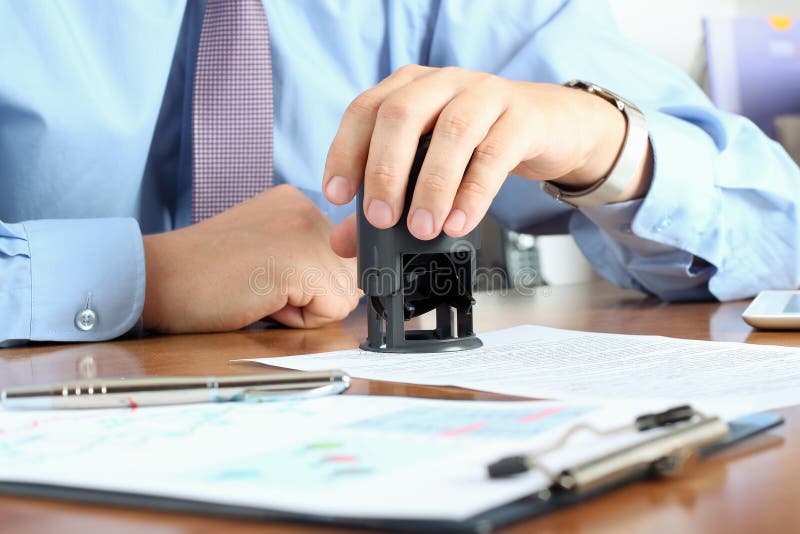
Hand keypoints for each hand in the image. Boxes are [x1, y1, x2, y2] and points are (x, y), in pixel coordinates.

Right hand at [142, 185, 359, 332]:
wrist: (153, 279)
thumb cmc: (201, 279)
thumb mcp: (265, 255)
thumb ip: (305, 260)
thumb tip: (353, 286)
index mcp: (296, 205)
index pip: (344, 257)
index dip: (314, 284)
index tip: (271, 280)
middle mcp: (308, 208)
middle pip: (352, 275)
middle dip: (314, 297)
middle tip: (261, 288)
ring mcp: (307, 229)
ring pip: (347, 293)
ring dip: (307, 309)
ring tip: (260, 293)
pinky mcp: (302, 259)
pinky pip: (334, 308)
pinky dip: (300, 320)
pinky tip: (261, 300)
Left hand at [323, 65, 651, 256]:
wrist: (550, 126)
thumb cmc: (480, 142)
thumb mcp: (429, 165)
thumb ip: (387, 198)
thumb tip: (344, 242)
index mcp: (410, 87)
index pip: (364, 110)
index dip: (345, 152)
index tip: (337, 196)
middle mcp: (443, 83)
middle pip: (401, 115)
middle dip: (385, 171)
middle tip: (382, 220)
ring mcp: (485, 94)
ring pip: (451, 132)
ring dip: (432, 186)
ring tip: (424, 229)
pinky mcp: (521, 118)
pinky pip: (494, 154)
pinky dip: (473, 193)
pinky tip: (459, 223)